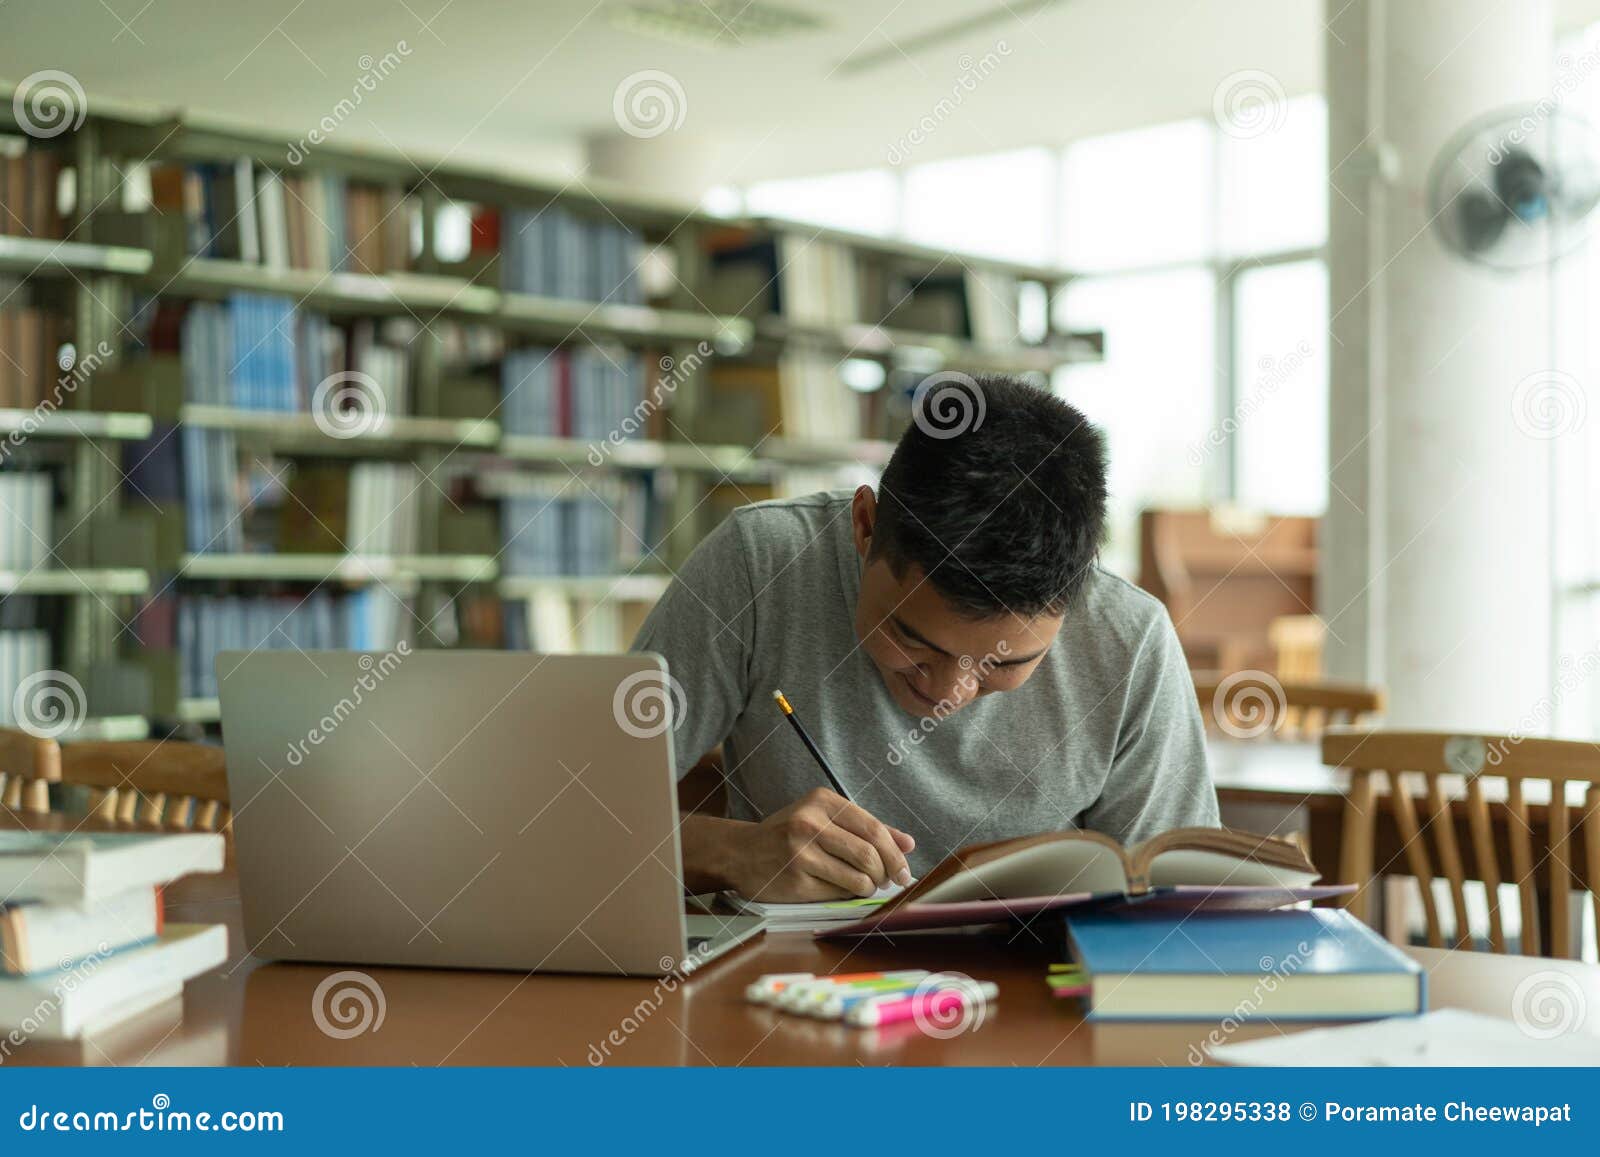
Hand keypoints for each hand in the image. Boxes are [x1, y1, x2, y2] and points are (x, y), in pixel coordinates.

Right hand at [720, 788, 915, 901]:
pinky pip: (839, 893)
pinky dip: (849, 895)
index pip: (873, 828)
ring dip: (869, 887)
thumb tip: (907, 844)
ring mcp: (801, 853)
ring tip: (865, 885)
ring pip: (858, 878)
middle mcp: (810, 823)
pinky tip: (841, 889)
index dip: (894, 852)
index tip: (904, 869)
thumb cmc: (787, 835)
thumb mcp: (823, 819)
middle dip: (886, 873)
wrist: (740, 853)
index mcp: (821, 801)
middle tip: (888, 881)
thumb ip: (865, 828)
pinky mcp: (796, 881)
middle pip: (869, 854)